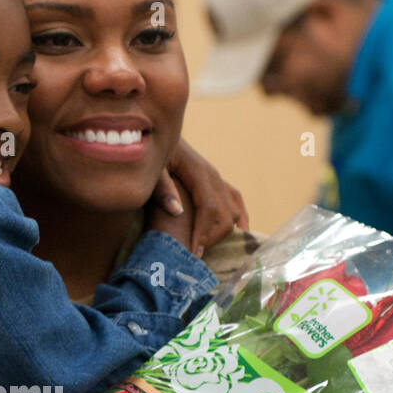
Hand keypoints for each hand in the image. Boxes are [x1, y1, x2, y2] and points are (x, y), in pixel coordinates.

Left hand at [153, 139, 248, 255]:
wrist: (160, 136)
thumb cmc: (153, 154)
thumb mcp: (152, 170)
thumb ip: (162, 188)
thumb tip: (177, 211)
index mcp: (198, 173)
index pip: (209, 208)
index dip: (203, 232)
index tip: (194, 253)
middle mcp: (213, 177)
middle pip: (224, 213)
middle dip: (212, 237)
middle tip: (194, 256)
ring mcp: (218, 179)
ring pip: (234, 210)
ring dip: (224, 232)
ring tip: (208, 249)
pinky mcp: (217, 182)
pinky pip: (236, 201)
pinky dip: (239, 218)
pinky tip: (238, 233)